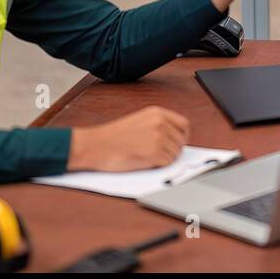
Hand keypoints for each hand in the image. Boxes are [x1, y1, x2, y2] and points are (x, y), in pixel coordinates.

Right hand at [67, 106, 190, 171]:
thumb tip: (174, 137)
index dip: (182, 136)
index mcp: (157, 113)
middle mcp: (160, 123)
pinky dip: (159, 165)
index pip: (184, 124)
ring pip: (175, 154)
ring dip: (165, 159)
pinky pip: (167, 163)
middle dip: (173, 150)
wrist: (96, 145)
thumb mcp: (138, 120)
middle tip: (159, 154)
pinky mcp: (155, 153)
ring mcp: (159, 137)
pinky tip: (145, 161)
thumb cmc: (112, 137)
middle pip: (181, 141)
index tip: (177, 144)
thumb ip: (157, 125)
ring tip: (147, 157)